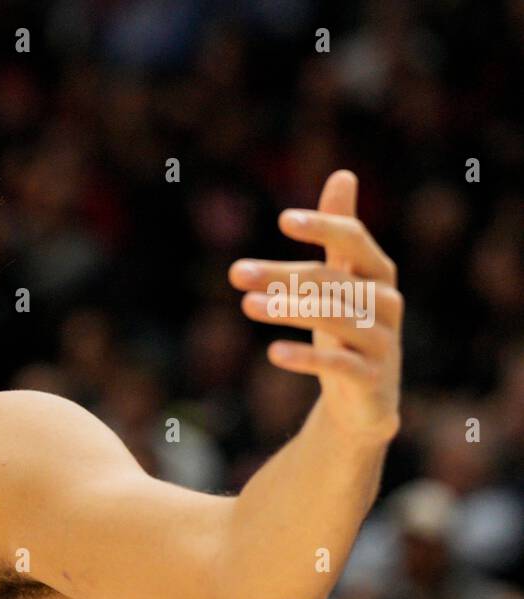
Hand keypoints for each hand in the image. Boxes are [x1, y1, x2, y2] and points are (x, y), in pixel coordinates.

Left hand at [229, 170, 401, 444]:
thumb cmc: (345, 329)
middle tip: (235, 273)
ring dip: (288, 309)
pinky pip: (338, 364)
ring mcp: (381, 342)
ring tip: (246, 305)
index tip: (282, 221)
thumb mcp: (340, 281)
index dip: (322, 227)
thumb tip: (343, 175)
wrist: (362, 400)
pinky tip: (273, 353)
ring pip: (335, 317)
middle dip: (281, 274)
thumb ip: (339, 233)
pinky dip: (306, 358)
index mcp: (378, 273)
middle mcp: (385, 303)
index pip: (353, 240)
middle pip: (330, 280)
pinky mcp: (371, 379)